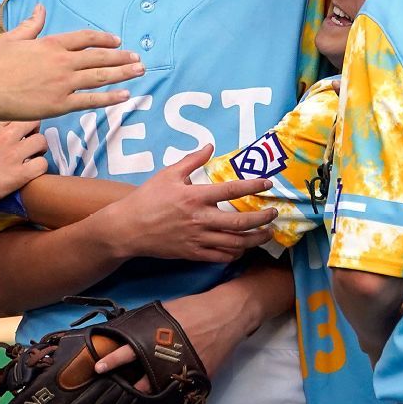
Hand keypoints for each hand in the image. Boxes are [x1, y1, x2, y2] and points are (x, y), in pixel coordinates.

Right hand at [0, 5, 144, 119]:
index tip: (116, 40)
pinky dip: (110, 97)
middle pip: (99, 57)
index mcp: (51, 44)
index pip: (85, 38)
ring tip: (139, 70)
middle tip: (138, 58)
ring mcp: (63, 83)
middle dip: (121, 57)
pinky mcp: (60, 104)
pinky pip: (91, 100)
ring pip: (100, 77)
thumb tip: (40, 7)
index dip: (103, 38)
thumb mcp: (12, 38)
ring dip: (123, 73)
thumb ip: (31, 24)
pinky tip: (125, 95)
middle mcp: (62, 61)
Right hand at [0, 121, 47, 213]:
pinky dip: (40, 167)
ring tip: (32, 155)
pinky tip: (31, 171)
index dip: (18, 120)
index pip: (15, 111)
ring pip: (42, 141)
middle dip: (33, 129)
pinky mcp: (19, 175)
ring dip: (39, 148)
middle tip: (28, 139)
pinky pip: (43, 164)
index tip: (16, 128)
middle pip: (33, 121)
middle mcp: (4, 136)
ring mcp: (13, 155)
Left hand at [93, 289, 257, 389]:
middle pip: (143, 377)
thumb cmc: (194, 308)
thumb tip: (125, 330)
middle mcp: (170, 355)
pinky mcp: (198, 376)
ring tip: (134, 393)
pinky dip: (168, 391)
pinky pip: (179, 389)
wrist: (228, 314)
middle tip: (112, 387)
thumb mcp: (165, 311)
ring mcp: (185, 369)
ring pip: (159, 388)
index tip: (99, 366)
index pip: (130, 350)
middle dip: (127, 384)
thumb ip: (146, 323)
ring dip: (146, 391)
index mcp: (159, 336)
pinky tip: (159, 394)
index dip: (113, 360)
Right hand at [96, 145, 277, 262]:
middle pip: (239, 222)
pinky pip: (220, 257)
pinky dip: (235, 254)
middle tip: (274, 214)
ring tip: (267, 234)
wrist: (128, 228)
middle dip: (262, 219)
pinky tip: (243, 248)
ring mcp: (197, 239)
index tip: (268, 184)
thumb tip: (210, 146)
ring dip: (255, 239)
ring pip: (234, 243)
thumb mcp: (168, 174)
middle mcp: (199, 219)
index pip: (231, 190)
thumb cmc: (147, 198)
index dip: (253, 186)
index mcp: (194, 197)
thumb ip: (192, 160)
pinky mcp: (192, 254)